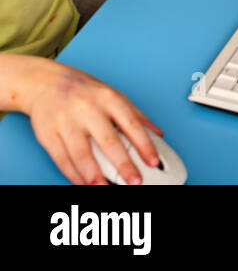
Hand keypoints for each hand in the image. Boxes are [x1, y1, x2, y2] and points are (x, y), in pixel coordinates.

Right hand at [21, 58, 160, 184]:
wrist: (46, 83)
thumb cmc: (85, 92)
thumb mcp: (114, 96)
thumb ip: (136, 116)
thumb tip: (158, 135)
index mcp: (109, 99)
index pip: (131, 124)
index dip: (144, 145)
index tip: (153, 162)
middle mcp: (88, 110)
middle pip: (108, 141)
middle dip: (123, 164)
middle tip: (135, 181)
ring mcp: (66, 122)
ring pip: (82, 154)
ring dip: (94, 175)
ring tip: (105, 188)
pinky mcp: (47, 134)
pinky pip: (62, 159)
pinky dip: (74, 175)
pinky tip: (84, 184)